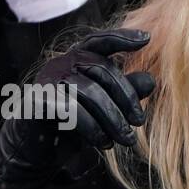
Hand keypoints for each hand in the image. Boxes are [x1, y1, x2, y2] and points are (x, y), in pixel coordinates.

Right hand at [0, 29, 154, 188]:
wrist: (35, 152)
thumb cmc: (74, 124)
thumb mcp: (106, 107)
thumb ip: (126, 91)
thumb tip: (152, 80)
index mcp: (78, 58)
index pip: (101, 41)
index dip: (122, 37)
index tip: (147, 38)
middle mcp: (61, 62)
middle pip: (104, 70)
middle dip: (127, 98)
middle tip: (140, 122)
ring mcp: (47, 78)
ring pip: (91, 92)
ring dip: (114, 119)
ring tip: (127, 139)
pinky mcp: (37, 99)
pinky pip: (72, 110)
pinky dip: (93, 128)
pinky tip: (104, 143)